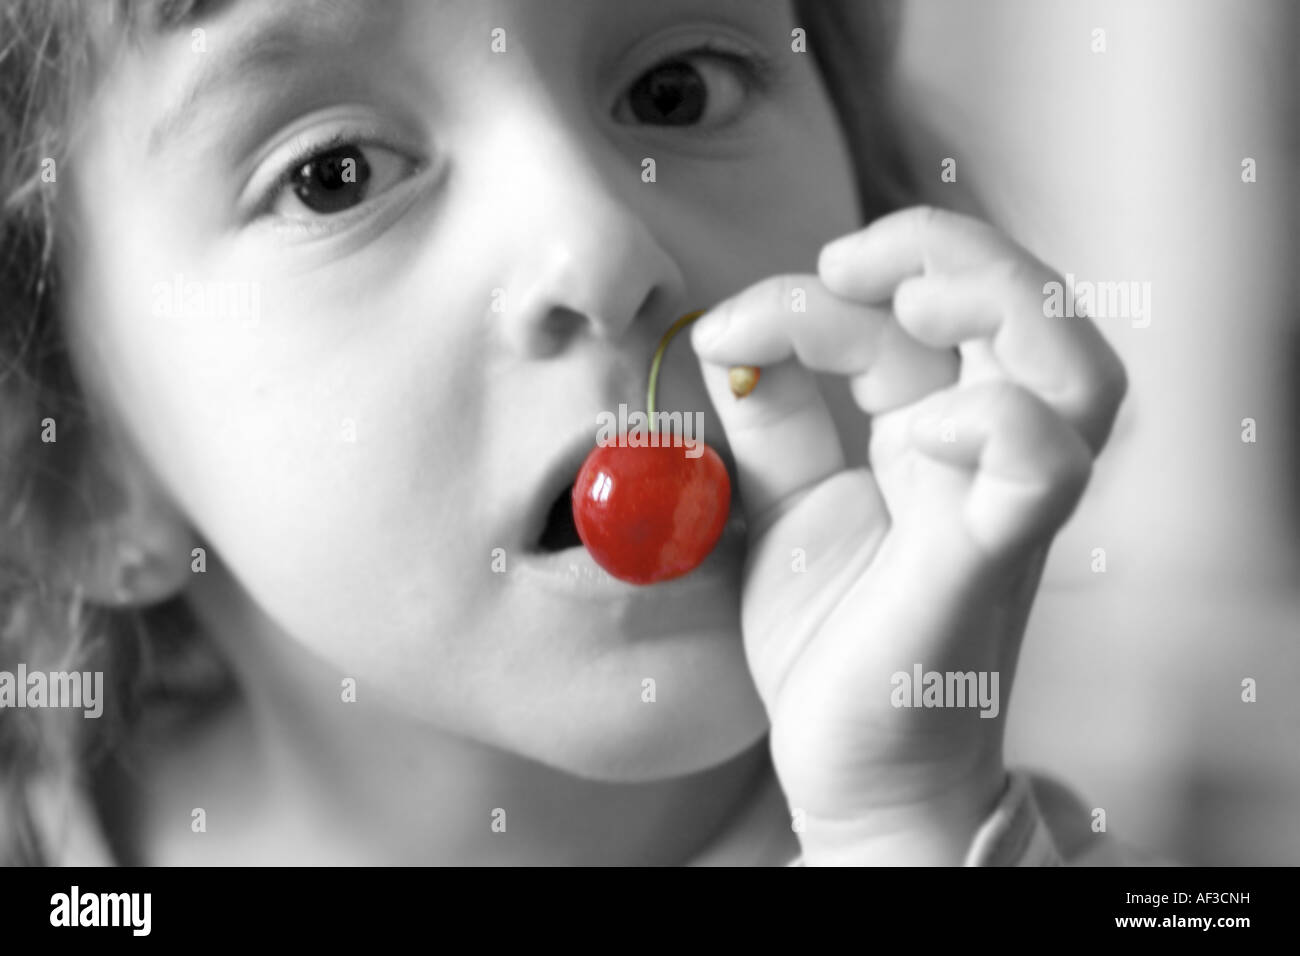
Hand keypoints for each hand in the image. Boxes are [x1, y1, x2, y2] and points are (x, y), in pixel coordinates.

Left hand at [690, 206, 1126, 863]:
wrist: (851, 768)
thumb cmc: (831, 641)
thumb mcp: (783, 507)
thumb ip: (772, 422)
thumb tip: (731, 333)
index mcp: (938, 437)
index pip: (911, 319)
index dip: (820, 293)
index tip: (729, 326)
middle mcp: (986, 462)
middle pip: (1033, 308)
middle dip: (946, 247)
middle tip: (847, 261)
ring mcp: (999, 510)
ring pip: (1079, 371)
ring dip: (1000, 302)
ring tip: (906, 299)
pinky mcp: (983, 565)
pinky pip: (1042, 472)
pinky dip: (994, 419)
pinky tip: (913, 428)